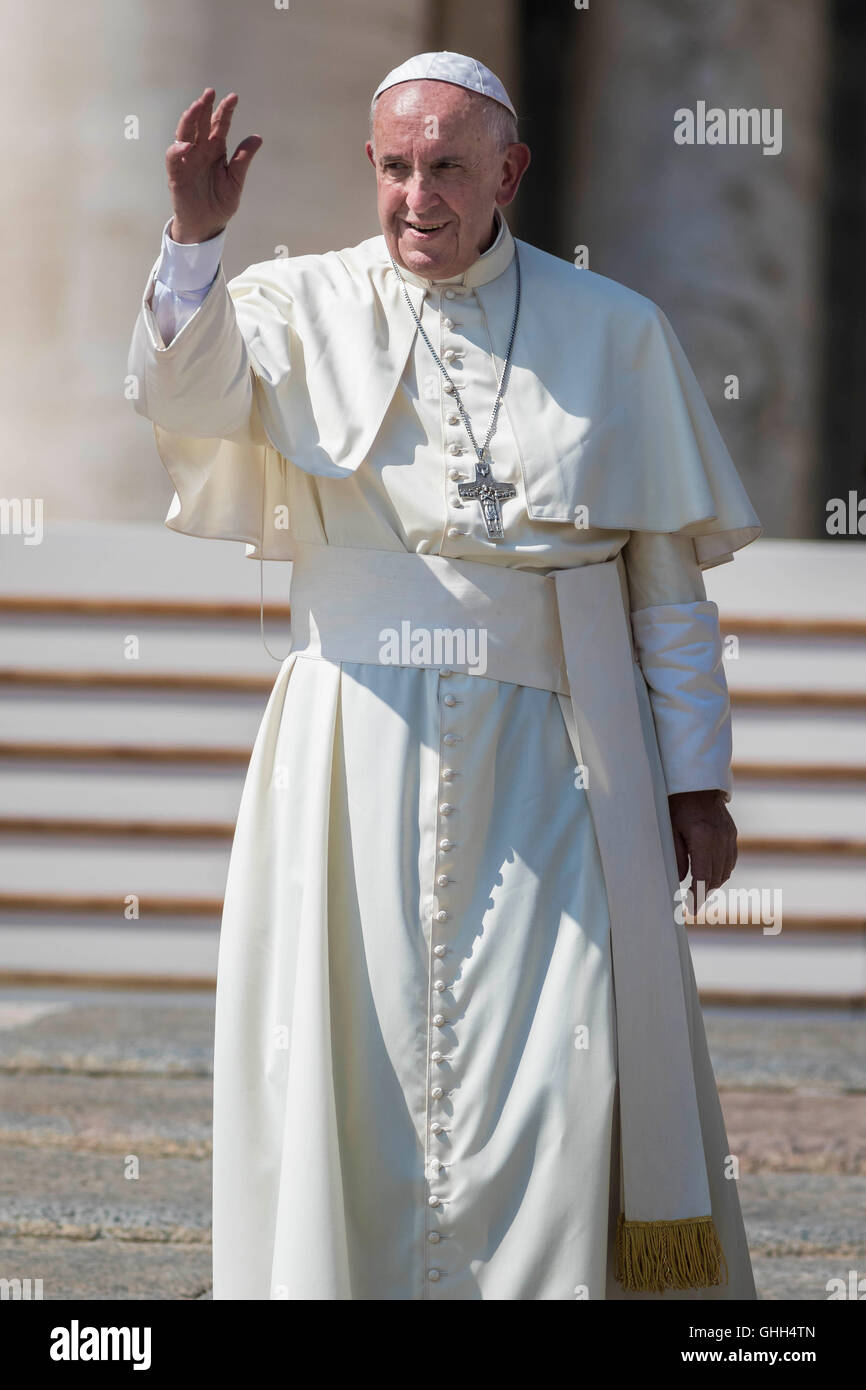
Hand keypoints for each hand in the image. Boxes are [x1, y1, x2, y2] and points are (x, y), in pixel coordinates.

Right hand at [166, 87, 261, 242]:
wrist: (207, 226)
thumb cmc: (220, 203)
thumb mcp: (236, 181)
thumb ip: (243, 160)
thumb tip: (258, 138)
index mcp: (216, 149)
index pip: (219, 125)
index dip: (225, 111)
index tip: (233, 97)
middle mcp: (200, 150)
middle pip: (200, 123)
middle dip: (204, 107)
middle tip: (210, 92)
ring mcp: (187, 161)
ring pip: (185, 134)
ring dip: (188, 120)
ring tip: (195, 107)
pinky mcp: (176, 175)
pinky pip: (174, 159)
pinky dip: (178, 151)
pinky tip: (186, 146)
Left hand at [668, 788, 736, 915]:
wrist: (696, 782)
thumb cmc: (676, 804)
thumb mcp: (669, 828)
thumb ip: (676, 856)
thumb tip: (682, 880)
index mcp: (702, 837)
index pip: (702, 877)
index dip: (697, 896)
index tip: (691, 909)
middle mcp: (720, 838)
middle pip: (715, 877)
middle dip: (704, 893)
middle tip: (692, 903)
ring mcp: (729, 836)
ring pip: (725, 871)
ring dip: (713, 883)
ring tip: (699, 890)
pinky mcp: (732, 833)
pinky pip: (730, 860)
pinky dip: (721, 871)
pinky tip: (710, 874)